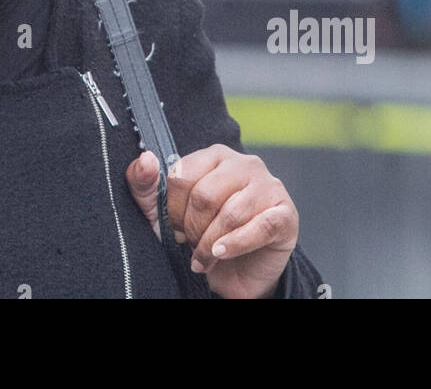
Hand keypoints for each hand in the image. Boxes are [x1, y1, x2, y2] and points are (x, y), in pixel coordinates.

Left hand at [125, 144, 297, 298]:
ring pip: (230, 213)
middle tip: (191, 243)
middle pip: (205, 194)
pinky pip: (259, 227)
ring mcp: (269, 186)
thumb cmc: (202, 236)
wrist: (237, 274)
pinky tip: (222, 253)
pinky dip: (235, 245)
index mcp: (214, 156)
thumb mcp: (162, 214)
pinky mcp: (286, 213)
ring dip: (211, 243)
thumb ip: (145, 185)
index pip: (181, 175)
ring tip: (206, 256)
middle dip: (193, 228)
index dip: (173, 209)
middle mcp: (244, 163)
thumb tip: (146, 158)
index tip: (175, 226)